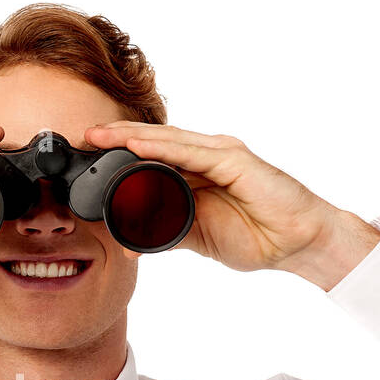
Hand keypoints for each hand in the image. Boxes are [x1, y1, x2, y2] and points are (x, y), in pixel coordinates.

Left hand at [83, 121, 379, 288]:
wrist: (297, 243)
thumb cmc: (255, 237)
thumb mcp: (198, 238)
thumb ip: (167, 235)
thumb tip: (132, 243)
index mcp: (196, 174)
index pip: (150, 158)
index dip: (118, 156)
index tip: (86, 158)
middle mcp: (206, 157)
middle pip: (153, 143)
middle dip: (116, 139)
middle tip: (83, 136)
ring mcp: (220, 155)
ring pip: (167, 141)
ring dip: (131, 137)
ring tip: (100, 135)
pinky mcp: (234, 160)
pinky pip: (192, 153)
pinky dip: (163, 149)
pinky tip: (138, 146)